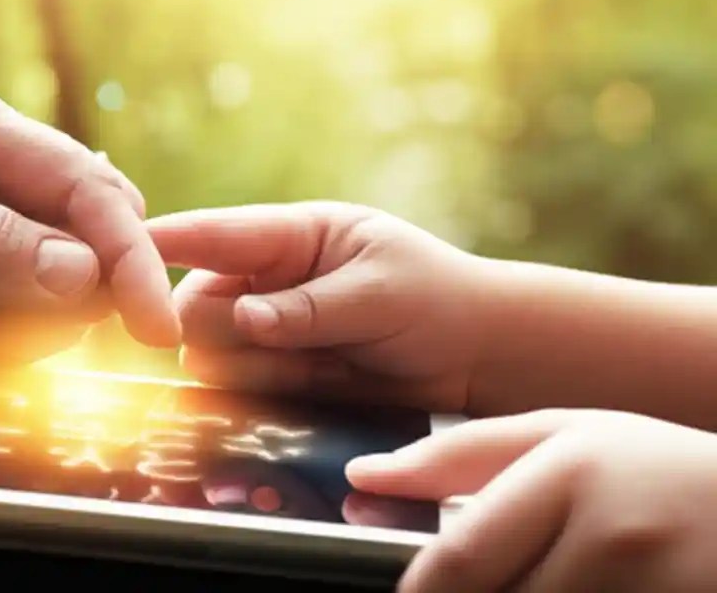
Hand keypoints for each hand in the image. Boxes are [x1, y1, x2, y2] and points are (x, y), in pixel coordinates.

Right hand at [146, 202, 487, 410]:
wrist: (480, 360)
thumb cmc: (439, 301)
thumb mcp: (379, 293)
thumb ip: (309, 307)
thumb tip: (244, 316)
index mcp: (294, 235)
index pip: (217, 234)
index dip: (168, 243)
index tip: (121, 250)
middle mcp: (269, 280)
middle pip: (197, 305)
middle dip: (216, 329)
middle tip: (264, 340)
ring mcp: (271, 330)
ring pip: (213, 353)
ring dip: (250, 369)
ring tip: (322, 367)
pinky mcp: (279, 374)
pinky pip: (241, 388)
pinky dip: (260, 396)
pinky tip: (312, 385)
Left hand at [346, 409, 716, 591]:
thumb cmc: (656, 472)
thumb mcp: (564, 439)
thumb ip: (457, 457)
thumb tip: (362, 478)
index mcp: (572, 476)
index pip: (460, 559)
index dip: (419, 591)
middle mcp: (613, 541)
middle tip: (486, 577)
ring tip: (552, 575)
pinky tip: (581, 590)